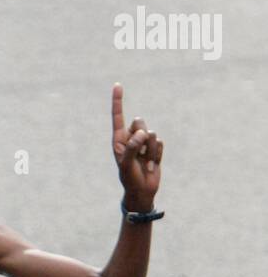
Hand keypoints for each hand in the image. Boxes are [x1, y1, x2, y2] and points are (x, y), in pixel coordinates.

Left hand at [111, 83, 162, 209]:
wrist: (142, 191)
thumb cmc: (129, 178)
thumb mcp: (126, 164)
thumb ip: (132, 147)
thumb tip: (142, 133)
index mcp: (119, 140)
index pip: (118, 117)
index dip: (118, 101)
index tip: (117, 85)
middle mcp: (131, 138)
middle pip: (139, 121)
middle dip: (141, 135)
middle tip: (138, 152)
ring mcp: (143, 143)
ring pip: (152, 133)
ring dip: (149, 150)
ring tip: (145, 163)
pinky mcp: (154, 148)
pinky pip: (159, 143)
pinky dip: (156, 155)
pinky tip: (152, 165)